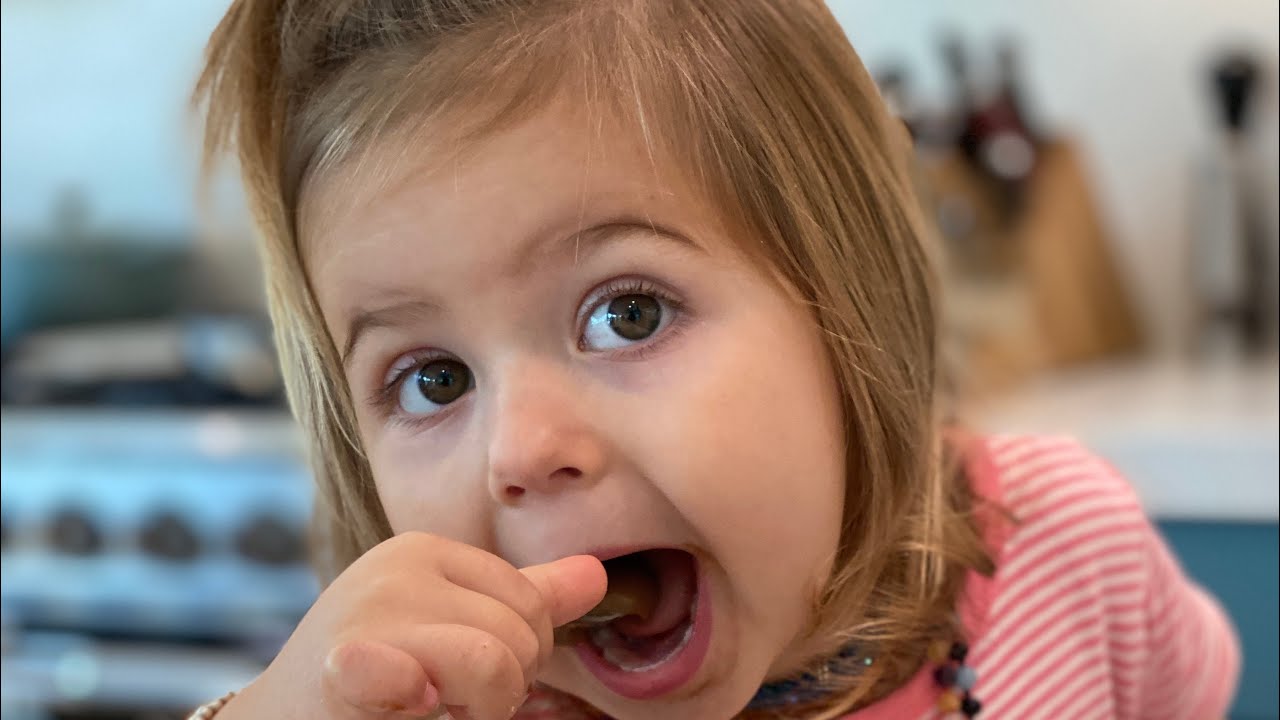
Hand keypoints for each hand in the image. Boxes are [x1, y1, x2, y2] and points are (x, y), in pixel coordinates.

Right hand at [221, 532, 606, 719]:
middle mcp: (401, 568)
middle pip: (521, 635)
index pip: (532, 602)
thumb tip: (598, 575)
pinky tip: (409, 702)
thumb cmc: (375, 671)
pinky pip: (404, 673)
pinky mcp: (344, 663)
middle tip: (447, 701)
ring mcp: (371, 611)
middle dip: (503, 687)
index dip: (522, 656)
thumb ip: (524, 600)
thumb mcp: (449, 622)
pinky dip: (415, 696)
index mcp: (428, 550)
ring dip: (476, 708)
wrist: (282, 717)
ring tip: (431, 709)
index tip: (469, 679)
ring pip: (494, 664)